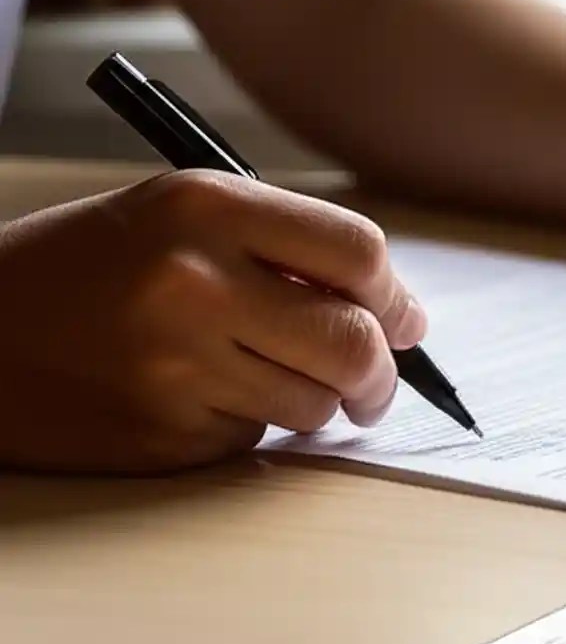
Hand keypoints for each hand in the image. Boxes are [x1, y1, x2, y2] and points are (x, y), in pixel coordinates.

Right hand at [0, 170, 425, 471]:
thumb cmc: (85, 272)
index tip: (403, 321)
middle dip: (382, 374)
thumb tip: (399, 313)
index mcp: (205, 207)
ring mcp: (178, 364)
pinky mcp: (164, 434)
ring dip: (311, 401)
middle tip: (375, 385)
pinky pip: (255, 436)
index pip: (357, 252)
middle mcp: (195, 281)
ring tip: (256, 377)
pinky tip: (195, 398)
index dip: (394, 295)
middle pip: (355, 341)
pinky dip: (247, 423)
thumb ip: (285, 249)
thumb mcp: (176, 219)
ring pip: (315, 403)